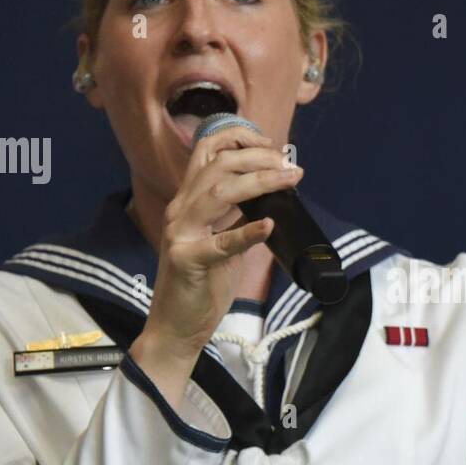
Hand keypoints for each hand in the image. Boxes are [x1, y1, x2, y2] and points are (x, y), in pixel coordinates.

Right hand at [142, 125, 303, 358]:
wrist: (176, 327)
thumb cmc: (201, 284)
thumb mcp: (220, 240)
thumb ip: (236, 216)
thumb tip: (270, 194)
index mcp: (187, 202)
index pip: (206, 151)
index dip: (238, 137)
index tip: (271, 144)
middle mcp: (180, 211)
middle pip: (218, 165)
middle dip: (258, 157)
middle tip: (289, 165)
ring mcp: (180, 235)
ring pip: (219, 192)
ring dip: (260, 181)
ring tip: (289, 179)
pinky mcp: (188, 262)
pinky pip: (220, 243)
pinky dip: (246, 232)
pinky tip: (269, 225)